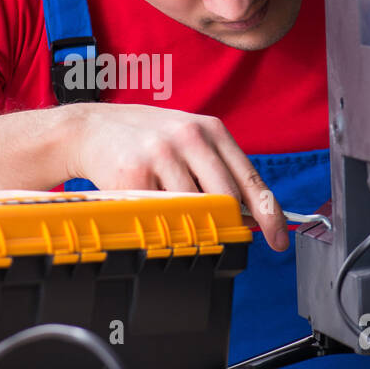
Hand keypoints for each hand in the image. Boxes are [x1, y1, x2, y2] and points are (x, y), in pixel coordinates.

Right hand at [68, 103, 289, 250]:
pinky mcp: (135, 173)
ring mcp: (161, 153)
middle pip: (226, 197)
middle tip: (226, 240)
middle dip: (229, 225)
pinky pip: (160, 213)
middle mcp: (189, 136)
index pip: (250, 177)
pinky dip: (159, 219)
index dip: (268, 213)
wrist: (91, 128)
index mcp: (210, 129)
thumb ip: (217, 170)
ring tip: (173, 215)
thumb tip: (246, 217)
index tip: (278, 238)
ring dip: (190, 223)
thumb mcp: (187, 140)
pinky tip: (149, 205)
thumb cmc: (144, 139)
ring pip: (194, 210)